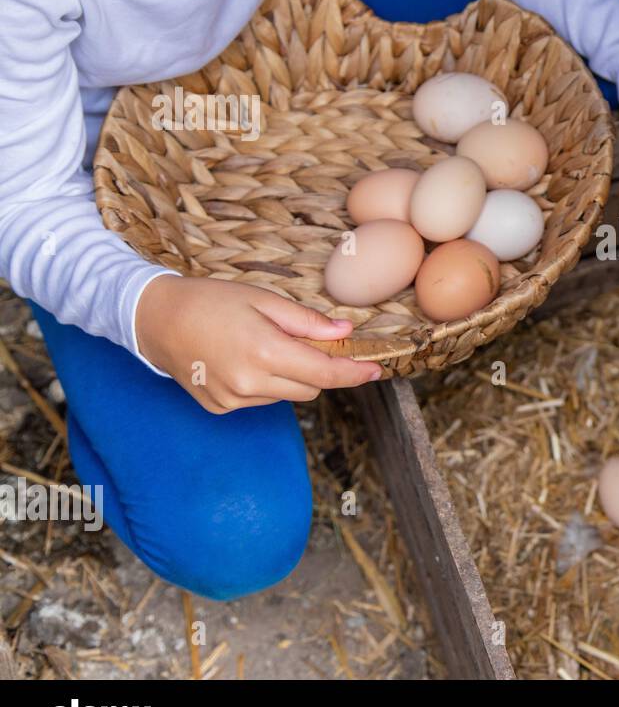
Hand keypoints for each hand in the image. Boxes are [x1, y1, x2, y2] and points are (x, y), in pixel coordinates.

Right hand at [136, 275, 381, 413]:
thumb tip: (346, 331)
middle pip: (311, 387)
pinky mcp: (219, 407)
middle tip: (303, 340)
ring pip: (286, 395)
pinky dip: (263, 383)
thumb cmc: (210, 301)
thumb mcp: (264, 300)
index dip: (355, 373)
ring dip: (288, 375)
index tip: (376, 370)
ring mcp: (232, 399)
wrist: (154, 318)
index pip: (326, 373)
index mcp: (266, 353)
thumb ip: (308, 322)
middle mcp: (250, 383)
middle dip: (318, 368)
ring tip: (260, 344)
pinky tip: (240, 360)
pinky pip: (260, 399)